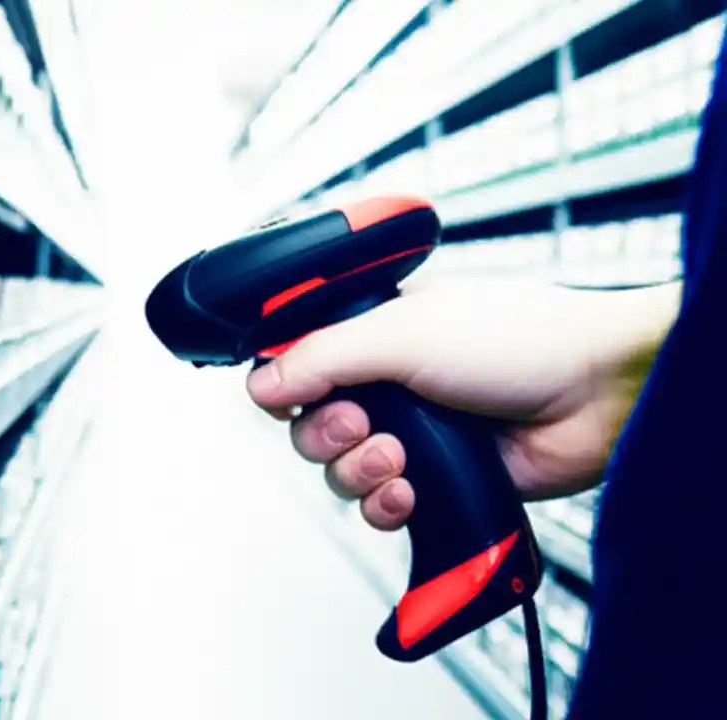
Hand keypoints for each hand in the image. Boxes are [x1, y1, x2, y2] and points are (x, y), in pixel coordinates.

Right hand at [246, 277, 679, 531]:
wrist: (597, 395)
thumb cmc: (518, 340)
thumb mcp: (400, 333)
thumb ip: (320, 357)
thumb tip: (259, 387)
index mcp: (371, 332)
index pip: (295, 364)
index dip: (286, 387)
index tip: (296, 398)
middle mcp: (385, 383)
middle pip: (307, 426)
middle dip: (326, 435)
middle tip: (364, 424)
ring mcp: (410, 433)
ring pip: (339, 471)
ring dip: (359, 472)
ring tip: (401, 459)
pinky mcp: (434, 480)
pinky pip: (378, 506)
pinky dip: (386, 504)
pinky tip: (411, 491)